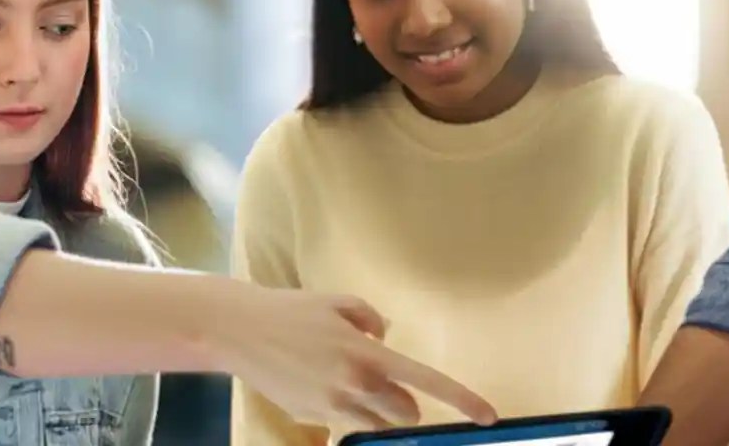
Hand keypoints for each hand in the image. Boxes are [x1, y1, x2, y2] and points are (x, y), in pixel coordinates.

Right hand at [207, 281, 496, 432]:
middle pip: (405, 414)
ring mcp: (332, 407)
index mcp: (367, 353)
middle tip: (391, 384)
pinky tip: (320, 382)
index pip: (426, 382)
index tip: (489, 416)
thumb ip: (372, 320)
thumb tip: (384, 338)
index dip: (461, 400)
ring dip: (379, 411)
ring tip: (353, 382)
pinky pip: (345, 422)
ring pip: (377, 426)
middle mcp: (354, 385)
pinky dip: (346, 409)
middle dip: (407, 404)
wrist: (239, 330)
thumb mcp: (340, 301)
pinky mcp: (312, 417)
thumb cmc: (293, 310)